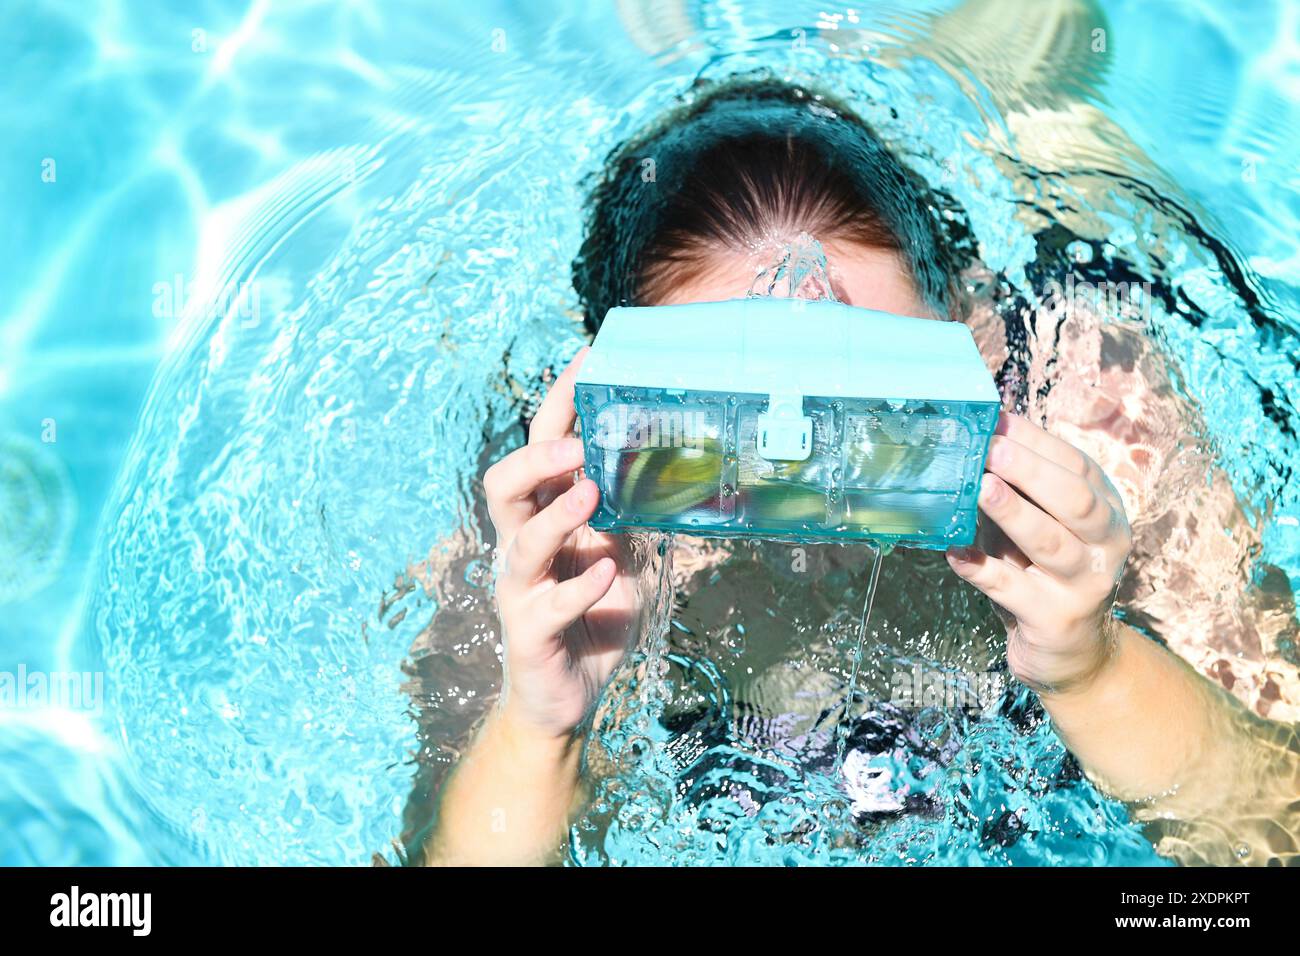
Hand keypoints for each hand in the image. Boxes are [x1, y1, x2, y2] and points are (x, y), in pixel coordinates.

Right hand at [484, 348, 639, 738]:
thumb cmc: (592, 618)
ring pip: (520, 543)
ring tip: (592, 495)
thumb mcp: (620, 555)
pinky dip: (579, 587)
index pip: (540, 449)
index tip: (587, 357)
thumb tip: (667, 459)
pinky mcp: (528, 634)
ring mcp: (520, 591)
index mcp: (544, 519)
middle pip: (504, 486)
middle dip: (536, 458)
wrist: (567, 697)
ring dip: (558, 515)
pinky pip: (547, 605)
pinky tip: (606, 575)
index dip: (559, 403)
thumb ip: (627, 513)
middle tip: (578, 443)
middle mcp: (522, 547)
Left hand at [946, 413, 1132, 692]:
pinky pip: (1012, 589)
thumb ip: (1019, 488)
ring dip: (1013, 512)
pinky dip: (981, 568)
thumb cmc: (1044, 572)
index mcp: (1105, 509)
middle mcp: (1106, 543)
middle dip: (1030, 471)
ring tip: (980, 488)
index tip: (994, 420)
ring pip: (1051, 542)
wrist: (1074, 653)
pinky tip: (955, 552)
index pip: (1074, 465)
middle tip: (990, 449)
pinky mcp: (1054, 619)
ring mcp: (1084, 584)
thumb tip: (975, 437)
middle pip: (1075, 499)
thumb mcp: (1042, 525)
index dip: (1034, 441)